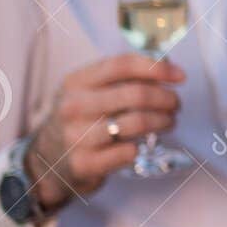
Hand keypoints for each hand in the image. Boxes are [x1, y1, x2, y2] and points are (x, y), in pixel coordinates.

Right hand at [26, 54, 183, 210]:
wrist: (46, 161)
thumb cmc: (81, 120)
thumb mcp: (90, 91)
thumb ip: (124, 77)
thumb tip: (167, 63)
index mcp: (76, 81)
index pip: (122, 65)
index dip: (157, 68)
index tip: (180, 76)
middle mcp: (74, 106)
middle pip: (136, 94)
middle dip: (166, 98)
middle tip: (176, 104)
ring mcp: (77, 135)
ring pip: (137, 123)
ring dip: (163, 121)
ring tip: (169, 122)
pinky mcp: (84, 163)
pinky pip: (127, 152)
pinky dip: (142, 147)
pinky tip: (142, 145)